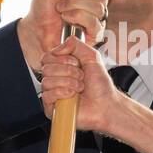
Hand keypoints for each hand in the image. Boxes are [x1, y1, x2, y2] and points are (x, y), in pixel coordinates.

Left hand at [17, 0, 111, 71]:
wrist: (34, 26)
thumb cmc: (43, 4)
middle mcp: (97, 3)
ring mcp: (97, 20)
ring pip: (98, 7)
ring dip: (73, 5)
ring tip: (61, 10)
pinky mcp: (94, 35)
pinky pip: (94, 22)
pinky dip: (76, 17)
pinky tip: (67, 18)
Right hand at [40, 37, 152, 152]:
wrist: (106, 104)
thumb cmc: (101, 86)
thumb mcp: (92, 57)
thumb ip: (76, 45)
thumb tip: (60, 45)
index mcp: (61, 67)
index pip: (47, 57)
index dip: (62, 59)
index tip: (76, 63)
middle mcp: (55, 79)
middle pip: (46, 68)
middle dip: (68, 71)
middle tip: (81, 77)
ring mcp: (53, 93)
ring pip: (47, 81)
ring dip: (68, 83)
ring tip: (79, 87)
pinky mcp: (51, 107)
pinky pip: (47, 95)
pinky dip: (62, 93)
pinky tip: (72, 95)